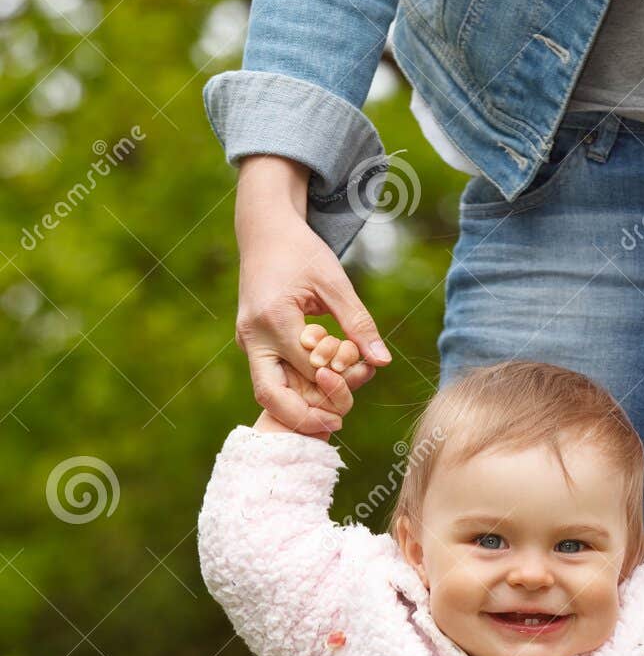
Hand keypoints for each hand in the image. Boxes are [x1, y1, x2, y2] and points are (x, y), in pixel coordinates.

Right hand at [234, 156, 392, 435]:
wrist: (265, 232)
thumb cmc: (302, 252)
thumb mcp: (335, 283)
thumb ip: (359, 323)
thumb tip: (383, 362)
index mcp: (274, 319)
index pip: (310, 370)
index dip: (338, 380)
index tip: (362, 373)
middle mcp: (253, 336)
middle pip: (273, 396)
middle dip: (306, 415)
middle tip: (339, 423)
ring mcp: (248, 342)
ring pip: (269, 393)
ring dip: (300, 405)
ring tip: (334, 409)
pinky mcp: (252, 344)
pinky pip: (271, 378)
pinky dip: (295, 389)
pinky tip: (323, 387)